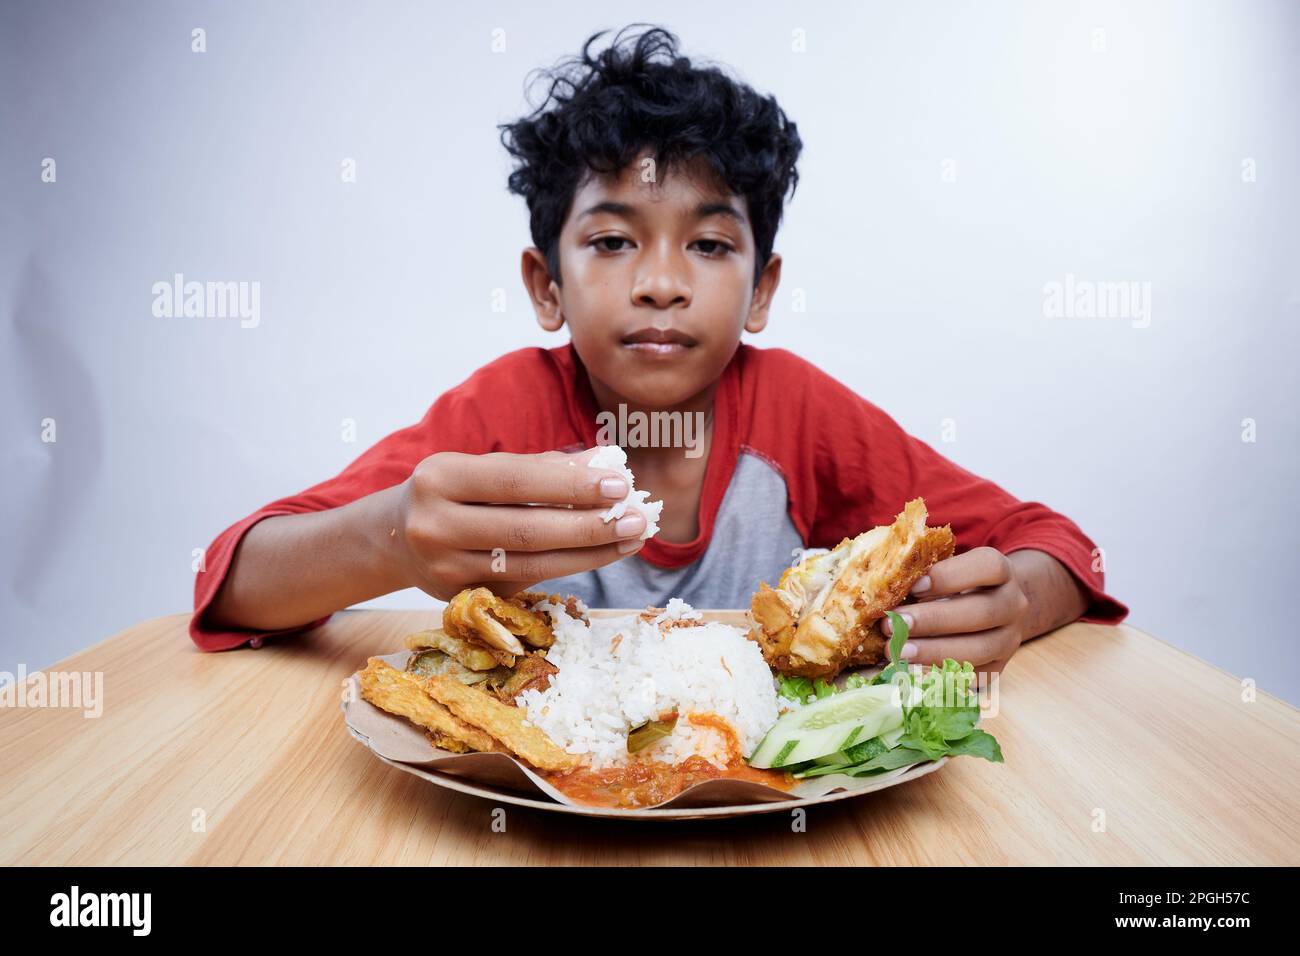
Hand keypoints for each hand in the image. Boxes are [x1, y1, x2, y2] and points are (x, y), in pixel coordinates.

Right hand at [392, 448, 647, 599]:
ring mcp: (445, 568)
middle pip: (526, 529)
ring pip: (531, 564)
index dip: (571, 484)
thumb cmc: (456, 492)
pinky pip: (525, 582)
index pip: (517, 480)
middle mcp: (436, 524)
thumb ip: (543, 466)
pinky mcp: (461, 598)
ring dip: (589, 554)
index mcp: (441, 477)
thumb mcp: (485, 468)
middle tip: (637, 519)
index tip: (619, 485)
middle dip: (589, 526)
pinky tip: (600, 555)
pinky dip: (568, 568)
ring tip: (630, 540)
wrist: (397, 538)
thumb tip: (607, 463)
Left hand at [880, 546, 1029, 678]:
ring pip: (980, 648)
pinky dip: (942, 676)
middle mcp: (1013, 604)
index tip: (914, 585)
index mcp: (1001, 572)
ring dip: (934, 652)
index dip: (951, 576)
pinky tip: (912, 672)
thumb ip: (923, 575)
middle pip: (982, 612)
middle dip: (933, 620)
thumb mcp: (946, 571)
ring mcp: (1010, 639)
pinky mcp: (999, 668)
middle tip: (893, 625)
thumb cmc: (955, 586)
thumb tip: (881, 590)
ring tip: (897, 651)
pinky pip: (974, 677)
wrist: (993, 610)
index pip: (988, 567)